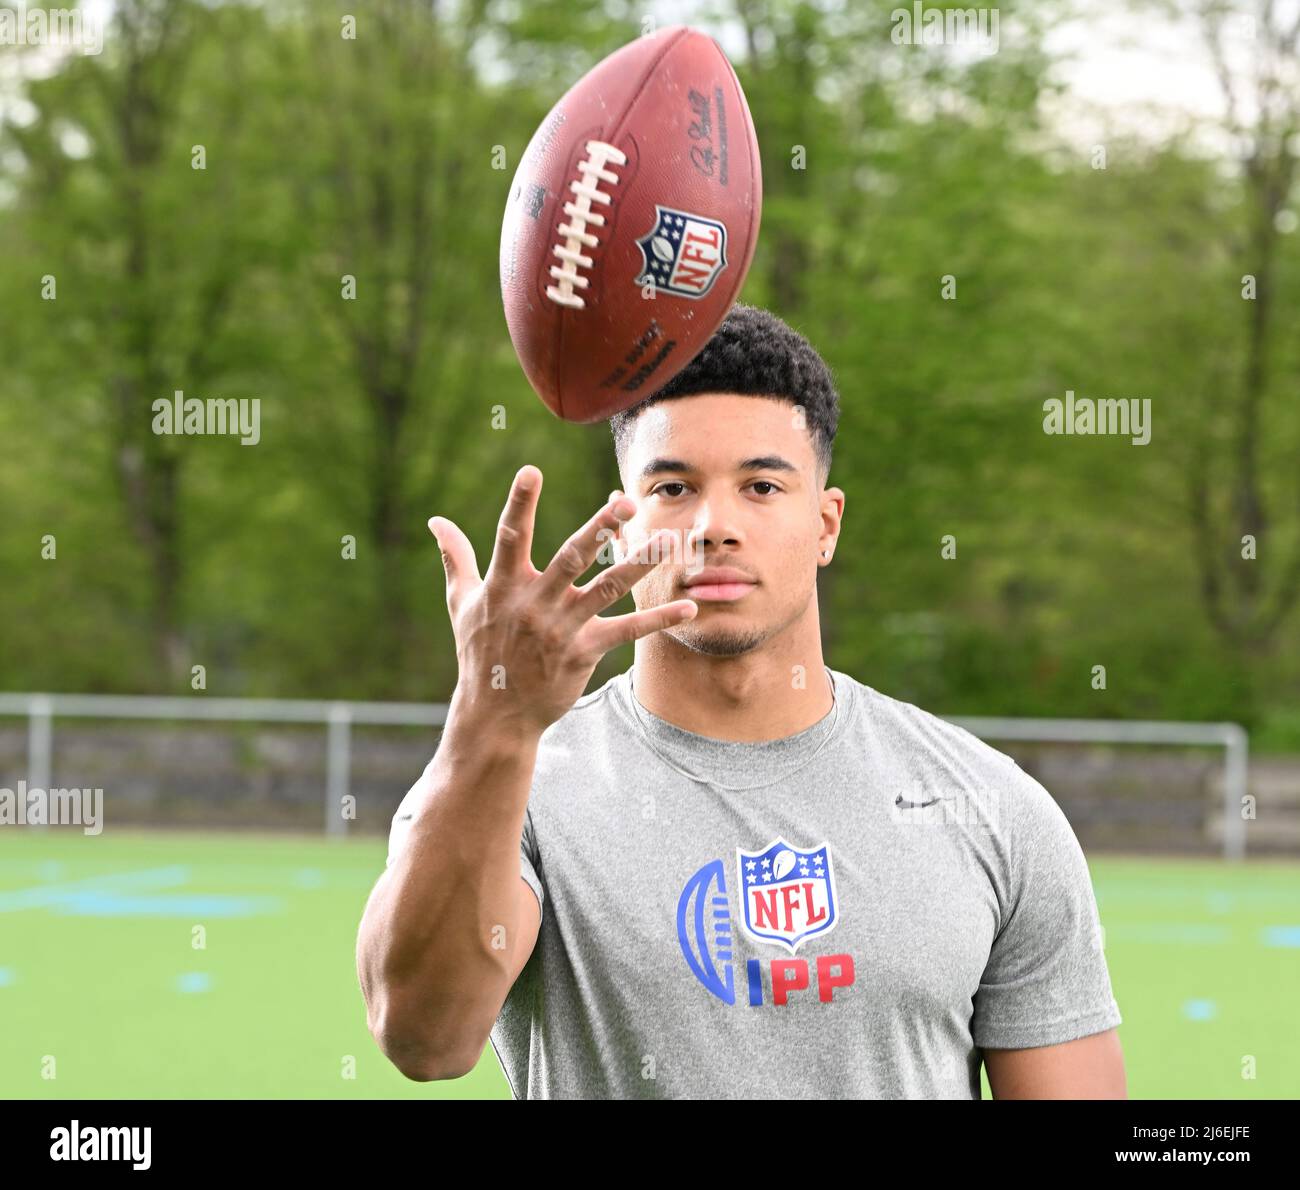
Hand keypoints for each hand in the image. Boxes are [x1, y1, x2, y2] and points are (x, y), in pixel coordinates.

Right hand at [429, 465, 695, 733]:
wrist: (495, 713)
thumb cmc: (479, 652)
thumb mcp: (463, 603)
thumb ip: (456, 557)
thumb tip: (436, 520)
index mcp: (504, 586)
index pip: (510, 537)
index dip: (520, 505)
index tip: (531, 471)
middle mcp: (535, 603)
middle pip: (572, 557)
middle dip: (600, 528)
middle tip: (627, 502)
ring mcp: (561, 628)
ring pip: (606, 589)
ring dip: (640, 564)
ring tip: (668, 540)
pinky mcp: (583, 652)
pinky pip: (626, 632)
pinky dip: (658, 620)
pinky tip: (688, 607)